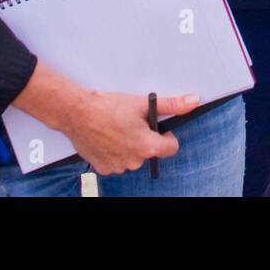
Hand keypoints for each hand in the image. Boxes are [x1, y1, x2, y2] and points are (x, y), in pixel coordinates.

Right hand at [62, 90, 200, 174]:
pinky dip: (116, 151)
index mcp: (146, 146)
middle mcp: (133, 161)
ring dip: (130, 145)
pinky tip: (108, 138)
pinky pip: (118, 161)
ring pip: (134, 157)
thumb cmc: (108, 107)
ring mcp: (117, 166)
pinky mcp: (103, 168)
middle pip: (151, 152)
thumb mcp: (144, 103)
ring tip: (118, 129)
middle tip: (132, 124)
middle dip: (146, 139)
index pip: (171, 148)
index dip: (167, 136)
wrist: (76, 112)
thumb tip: (193, 102)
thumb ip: (172, 105)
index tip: (158, 127)